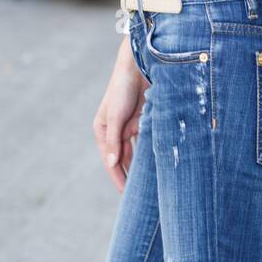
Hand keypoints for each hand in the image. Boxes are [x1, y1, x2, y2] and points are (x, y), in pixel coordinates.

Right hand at [93, 37, 148, 191]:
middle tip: (140, 197)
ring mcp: (130, 126)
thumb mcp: (116, 116)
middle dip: (130, 176)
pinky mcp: (143, 120)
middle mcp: (116, 131)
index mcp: (103, 131)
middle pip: (123, 160)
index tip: (127, 196)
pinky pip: (146, 142)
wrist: (139, 64)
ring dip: (141, 167)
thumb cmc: (122, 88)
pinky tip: (158, 165)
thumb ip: (114, 141)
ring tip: (150, 186)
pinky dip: (150, 152)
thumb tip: (112, 165)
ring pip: (136, 153)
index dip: (118, 178)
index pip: (111, 162)